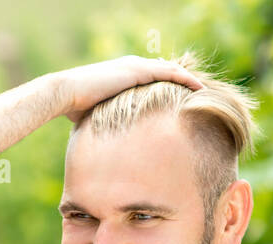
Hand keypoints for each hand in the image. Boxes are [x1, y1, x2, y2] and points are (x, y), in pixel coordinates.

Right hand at [52, 56, 204, 123]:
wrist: (66, 93)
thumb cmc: (75, 109)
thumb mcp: (98, 117)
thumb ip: (110, 124)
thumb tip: (111, 147)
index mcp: (123, 76)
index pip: (153, 78)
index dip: (169, 87)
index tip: (182, 98)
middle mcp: (132, 67)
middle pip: (166, 71)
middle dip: (184, 81)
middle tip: (200, 94)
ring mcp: (136, 66)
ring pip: (171, 70)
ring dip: (189, 80)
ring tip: (206, 91)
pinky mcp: (138, 71)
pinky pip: (170, 73)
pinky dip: (186, 79)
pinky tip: (200, 88)